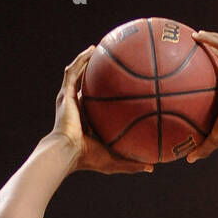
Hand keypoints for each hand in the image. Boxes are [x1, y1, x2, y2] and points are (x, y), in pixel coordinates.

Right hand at [53, 48, 153, 174]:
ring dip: (87, 61)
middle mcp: (77, 108)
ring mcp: (69, 100)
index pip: (97, 106)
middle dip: (97, 76)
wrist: (68, 152)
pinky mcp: (65, 94)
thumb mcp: (115, 161)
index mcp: (87, 121)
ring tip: (98, 49)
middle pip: (87, 87)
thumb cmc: (89, 159)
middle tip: (111, 66)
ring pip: (78, 75)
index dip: (106, 98)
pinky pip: (73, 72)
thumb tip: (152, 167)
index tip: (120, 90)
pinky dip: (81, 60)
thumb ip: (132, 162)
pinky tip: (92, 50)